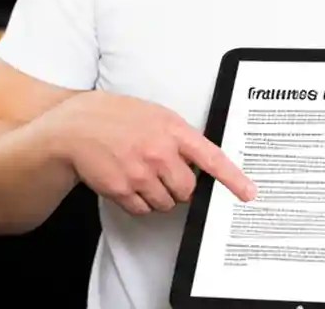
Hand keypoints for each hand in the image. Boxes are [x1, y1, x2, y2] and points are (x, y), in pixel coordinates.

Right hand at [56, 91, 256, 214]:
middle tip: (164, 174)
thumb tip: (198, 160)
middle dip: (179, 187)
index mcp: (172, 130)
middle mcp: (159, 152)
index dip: (233, 178)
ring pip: (166, 203)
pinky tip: (128, 182)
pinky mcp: (122, 189)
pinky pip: (143, 210)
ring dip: (158, 196)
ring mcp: (140, 172)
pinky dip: (139, 203)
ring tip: (141, 174)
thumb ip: (178, 136)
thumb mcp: (155, 115)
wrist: (76, 126)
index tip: (249, 193)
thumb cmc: (116, 117)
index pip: (211, 157)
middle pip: (187, 189)